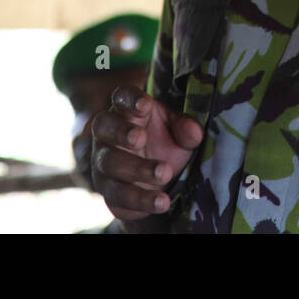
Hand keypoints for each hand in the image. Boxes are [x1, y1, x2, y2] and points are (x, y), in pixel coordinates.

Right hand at [91, 85, 203, 229]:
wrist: (158, 182)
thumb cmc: (165, 143)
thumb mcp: (178, 131)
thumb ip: (185, 128)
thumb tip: (194, 133)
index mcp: (126, 110)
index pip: (122, 97)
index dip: (130, 98)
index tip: (145, 104)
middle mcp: (108, 135)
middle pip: (104, 127)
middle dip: (120, 132)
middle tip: (140, 138)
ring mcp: (104, 163)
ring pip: (110, 163)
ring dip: (137, 169)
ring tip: (164, 173)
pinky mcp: (108, 191)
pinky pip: (119, 196)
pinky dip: (142, 199)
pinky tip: (162, 201)